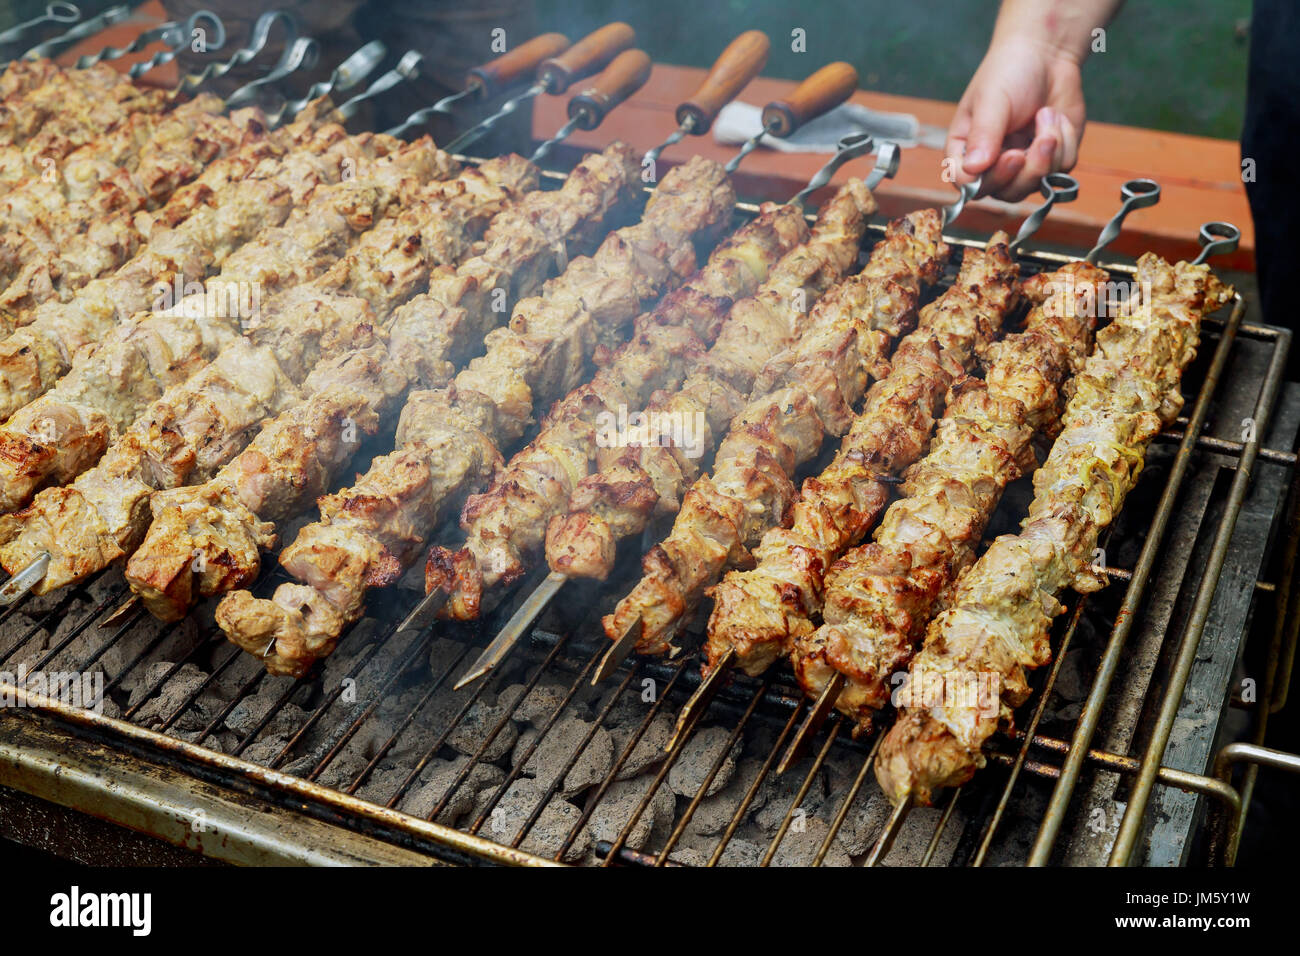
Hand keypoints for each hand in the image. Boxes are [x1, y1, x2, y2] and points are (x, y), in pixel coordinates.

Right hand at [946, 33, 1085, 201]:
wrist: (1047, 55)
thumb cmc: (1009, 72)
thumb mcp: (992, 100)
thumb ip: (983, 135)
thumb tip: (973, 169)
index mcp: (965, 151)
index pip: (968, 184)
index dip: (990, 179)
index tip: (1012, 156)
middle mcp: (991, 165)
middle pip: (1005, 193)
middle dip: (1029, 169)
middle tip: (1044, 139)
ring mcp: (1023, 166)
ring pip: (1036, 185)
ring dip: (1050, 152)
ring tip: (1048, 116)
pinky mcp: (1051, 160)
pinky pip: (1061, 169)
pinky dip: (1066, 142)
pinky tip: (1058, 118)